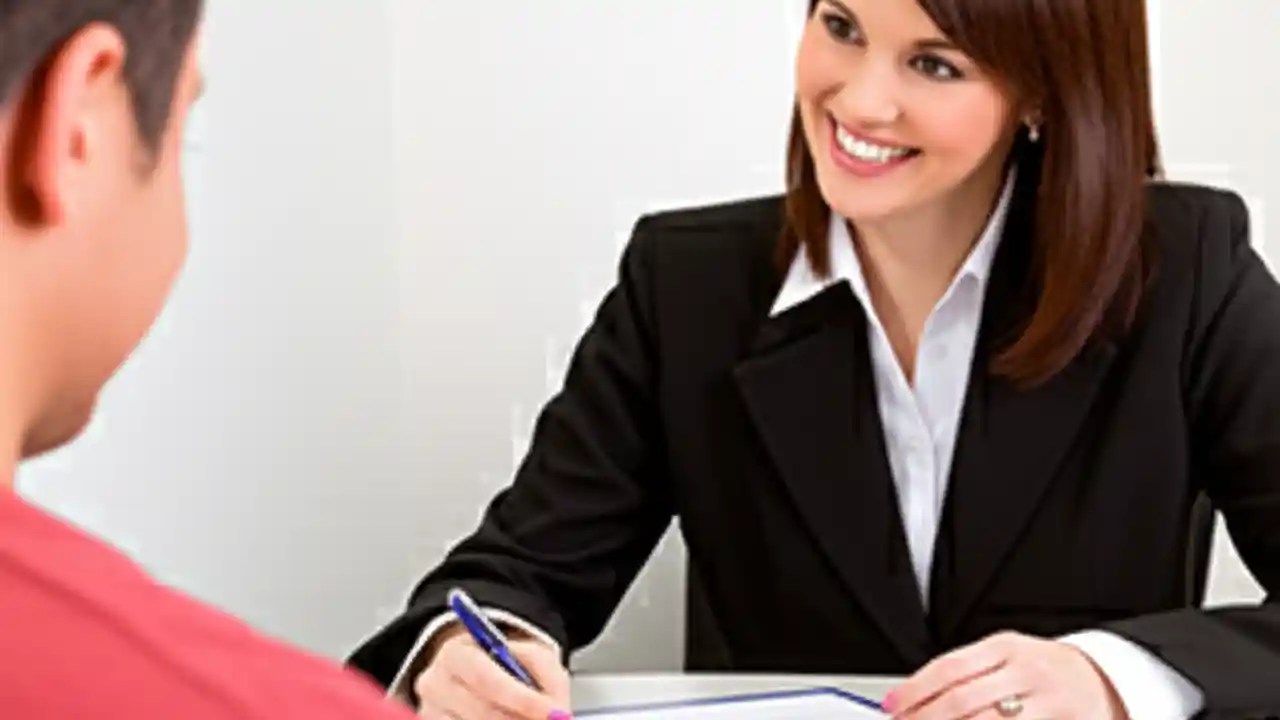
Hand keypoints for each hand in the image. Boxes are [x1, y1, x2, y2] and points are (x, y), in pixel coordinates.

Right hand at [413, 623, 571, 719]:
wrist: (474, 674)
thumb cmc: (502, 666)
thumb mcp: (530, 656)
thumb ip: (547, 676)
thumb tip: (559, 712)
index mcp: (455, 655)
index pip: (486, 678)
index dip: (522, 700)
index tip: (554, 713)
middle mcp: (435, 686)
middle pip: (480, 713)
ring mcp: (432, 715)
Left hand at [884, 632, 1127, 719]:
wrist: (1108, 679)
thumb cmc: (1045, 671)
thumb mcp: (1008, 658)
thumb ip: (968, 674)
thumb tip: (916, 696)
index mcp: (1005, 647)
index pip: (949, 667)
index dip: (915, 690)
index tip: (892, 707)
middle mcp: (1026, 670)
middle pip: (963, 699)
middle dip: (926, 719)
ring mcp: (1048, 699)